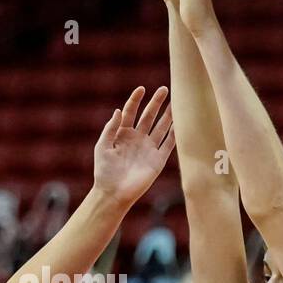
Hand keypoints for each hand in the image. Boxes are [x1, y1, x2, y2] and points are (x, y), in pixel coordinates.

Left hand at [92, 86, 175, 207]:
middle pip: (149, 116)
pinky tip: (180, 124)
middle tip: (165, 89)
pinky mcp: (158, 160)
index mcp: (122, 134)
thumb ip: (110, 128)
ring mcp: (148, 149)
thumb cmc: (104, 171)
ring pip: (161, 127)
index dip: (135, 100)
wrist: (113, 193)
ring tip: (177, 102)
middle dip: (156, 103)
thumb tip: (118, 110)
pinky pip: (168, 144)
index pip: (130, 112)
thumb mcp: (102, 147)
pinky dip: (175, 134)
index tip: (142, 89)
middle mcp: (137, 139)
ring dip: (168, 116)